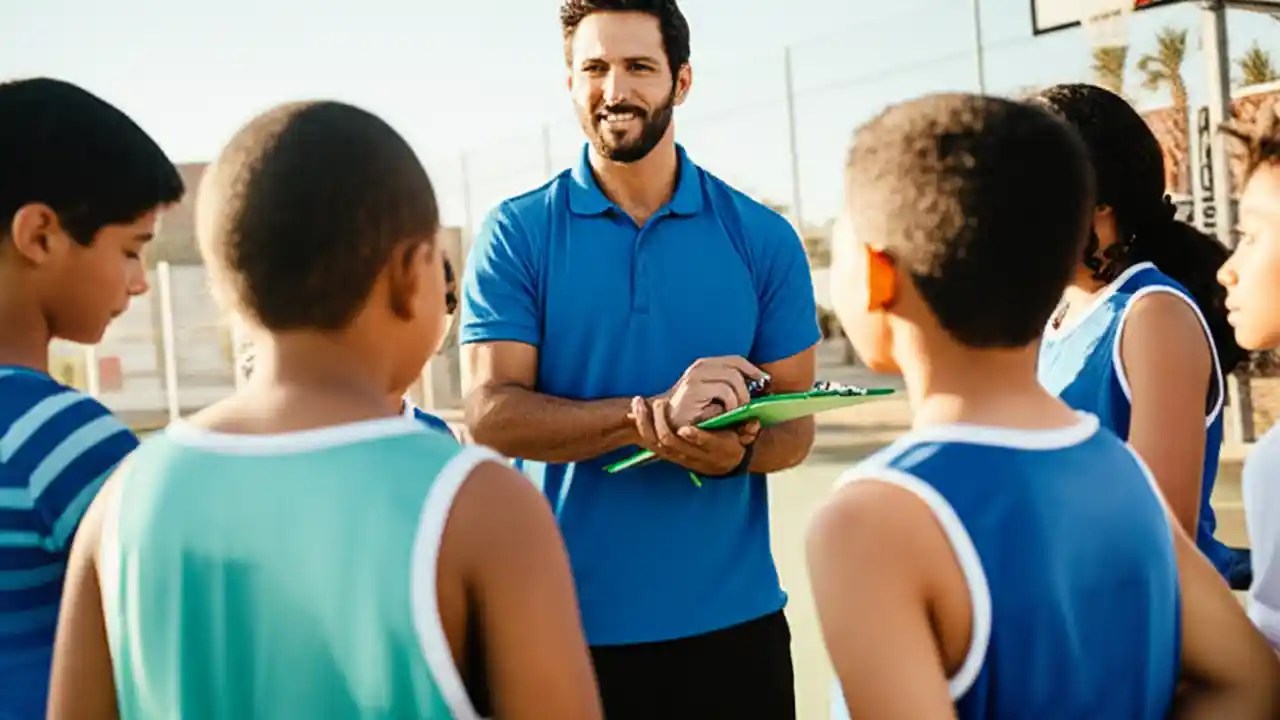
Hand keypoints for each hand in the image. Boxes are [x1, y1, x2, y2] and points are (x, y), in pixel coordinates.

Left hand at [631, 397, 760, 476]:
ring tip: (640, 402)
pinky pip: (648, 439)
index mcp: (712, 449)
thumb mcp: (743, 437)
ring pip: (655, 441)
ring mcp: (675, 453)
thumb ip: (748, 429)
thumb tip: (753, 423)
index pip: (703, 445)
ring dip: (645, 422)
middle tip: (660, 403)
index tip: (686, 428)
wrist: (721, 463)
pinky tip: (636, 408)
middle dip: (661, 423)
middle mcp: (691, 453)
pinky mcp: (665, 451)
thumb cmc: (731, 442)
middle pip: (671, 442)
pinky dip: (640, 424)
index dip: (695, 438)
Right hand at [659, 356, 767, 427]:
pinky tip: (725, 414)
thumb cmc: (696, 415)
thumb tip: (763, 386)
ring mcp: (695, 376)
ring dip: (739, 397)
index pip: (735, 360)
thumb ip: (736, 391)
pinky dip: (731, 404)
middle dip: (747, 386)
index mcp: (706, 366)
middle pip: (736, 366)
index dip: (753, 369)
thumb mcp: (718, 400)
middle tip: (747, 405)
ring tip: (734, 412)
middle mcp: (700, 366)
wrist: (669, 425)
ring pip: (733, 377)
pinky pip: (725, 391)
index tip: (765, 382)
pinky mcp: (694, 388)